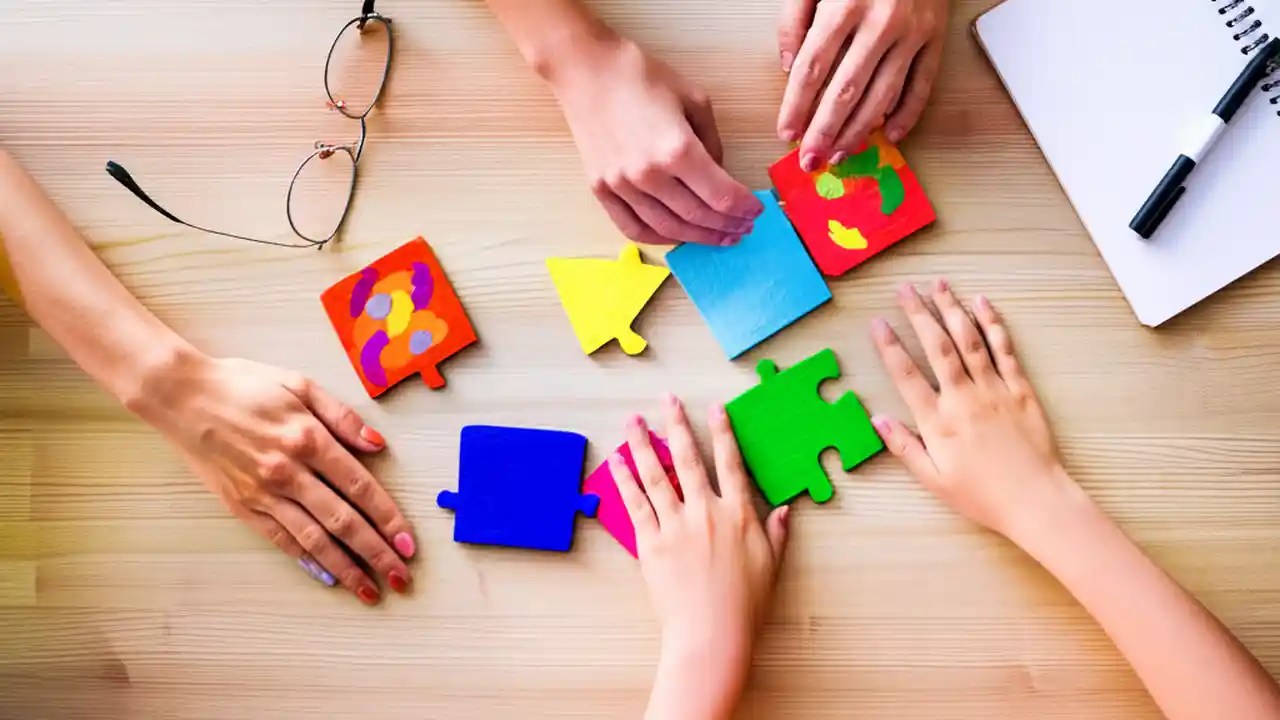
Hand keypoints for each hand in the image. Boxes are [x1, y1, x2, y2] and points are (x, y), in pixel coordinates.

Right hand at [131, 353, 415, 605]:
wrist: (181, 396)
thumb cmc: (243, 385)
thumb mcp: (299, 384)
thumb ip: (342, 416)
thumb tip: (376, 444)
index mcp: (308, 439)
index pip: (360, 487)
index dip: (388, 518)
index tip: (409, 542)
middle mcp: (288, 472)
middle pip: (343, 521)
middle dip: (377, 553)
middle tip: (401, 578)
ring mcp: (263, 493)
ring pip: (314, 539)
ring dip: (346, 568)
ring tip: (371, 590)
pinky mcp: (241, 506)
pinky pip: (280, 540)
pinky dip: (307, 561)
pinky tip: (328, 577)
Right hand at [548, 35, 763, 245]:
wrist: (587, 71)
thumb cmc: (641, 76)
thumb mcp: (694, 99)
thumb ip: (712, 143)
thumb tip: (720, 176)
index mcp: (677, 149)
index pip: (720, 195)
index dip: (743, 208)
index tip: (755, 211)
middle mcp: (649, 174)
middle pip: (697, 216)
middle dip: (727, 226)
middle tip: (742, 228)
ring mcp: (622, 186)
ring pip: (668, 229)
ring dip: (699, 237)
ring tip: (718, 236)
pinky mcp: (601, 189)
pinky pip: (633, 227)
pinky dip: (659, 238)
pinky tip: (677, 235)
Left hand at [609, 395, 789, 718]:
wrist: (711, 635)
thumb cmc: (745, 607)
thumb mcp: (771, 567)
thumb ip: (777, 534)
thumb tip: (784, 510)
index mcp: (738, 515)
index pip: (731, 463)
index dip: (723, 432)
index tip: (715, 407)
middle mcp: (706, 512)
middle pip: (689, 459)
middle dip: (677, 424)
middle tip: (667, 399)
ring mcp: (675, 526)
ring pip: (656, 474)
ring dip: (643, 444)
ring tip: (633, 420)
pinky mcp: (651, 543)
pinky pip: (635, 504)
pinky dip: (624, 480)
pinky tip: (616, 461)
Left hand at [777, 0, 947, 169]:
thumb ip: (795, 19)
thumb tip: (790, 67)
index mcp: (844, 5)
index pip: (812, 68)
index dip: (796, 105)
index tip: (786, 132)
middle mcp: (880, 23)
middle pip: (846, 90)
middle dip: (825, 131)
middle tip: (811, 160)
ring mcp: (913, 33)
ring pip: (883, 94)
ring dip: (859, 131)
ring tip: (840, 155)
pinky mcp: (936, 38)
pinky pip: (922, 85)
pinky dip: (907, 115)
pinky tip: (889, 136)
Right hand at [869, 281, 1074, 539]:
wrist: (1036, 499)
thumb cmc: (983, 496)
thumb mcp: (934, 480)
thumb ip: (904, 447)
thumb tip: (878, 420)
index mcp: (938, 422)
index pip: (906, 375)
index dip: (889, 346)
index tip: (877, 323)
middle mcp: (963, 397)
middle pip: (937, 346)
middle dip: (918, 313)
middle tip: (904, 289)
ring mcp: (994, 389)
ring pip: (969, 339)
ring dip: (951, 309)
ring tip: (938, 285)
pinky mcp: (1020, 389)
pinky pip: (1004, 349)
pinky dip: (992, 324)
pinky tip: (981, 303)